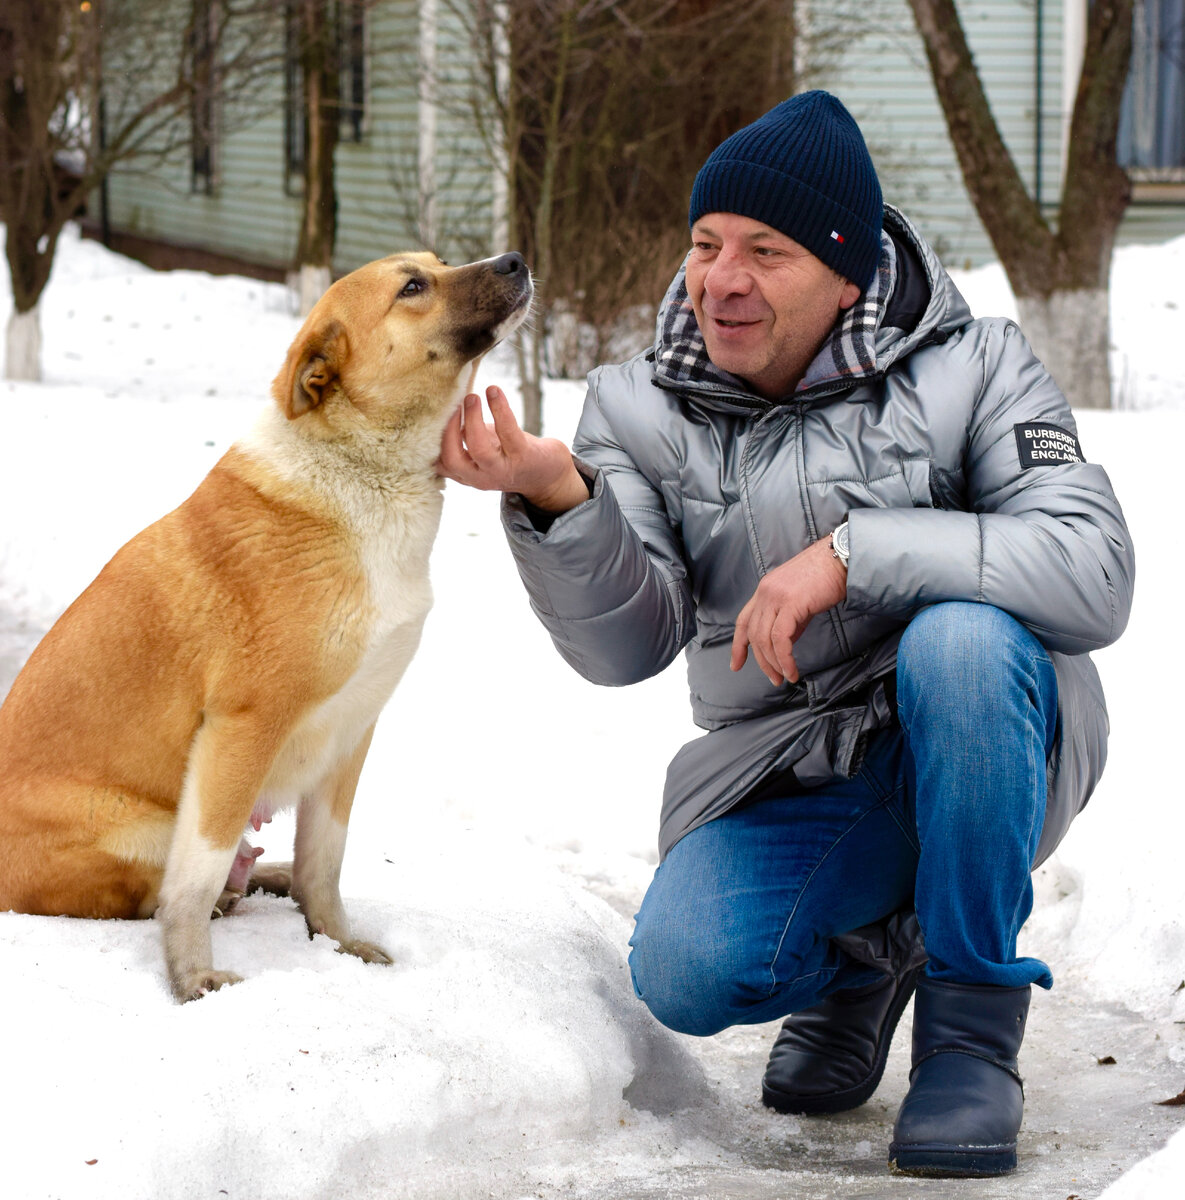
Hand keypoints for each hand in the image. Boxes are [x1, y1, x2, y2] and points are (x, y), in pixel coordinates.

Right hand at [436, 385, 588, 512]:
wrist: (548, 475)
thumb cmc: (509, 456)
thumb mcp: (482, 449)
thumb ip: (463, 436)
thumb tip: (446, 407)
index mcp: (467, 475)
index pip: (440, 464)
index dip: (433, 440)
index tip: (434, 414)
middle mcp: (481, 477)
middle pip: (453, 459)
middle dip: (449, 429)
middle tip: (453, 404)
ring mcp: (503, 469)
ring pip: (480, 448)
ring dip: (473, 419)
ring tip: (472, 397)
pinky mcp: (524, 457)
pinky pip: (508, 432)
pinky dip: (499, 408)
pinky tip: (494, 391)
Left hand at [730, 536, 847, 685]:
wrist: (841, 559)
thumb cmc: (826, 578)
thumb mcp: (800, 602)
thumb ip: (789, 622)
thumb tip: (782, 646)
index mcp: (765, 590)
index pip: (744, 620)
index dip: (738, 644)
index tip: (736, 664)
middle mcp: (765, 592)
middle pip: (753, 634)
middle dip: (761, 661)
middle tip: (774, 679)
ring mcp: (775, 596)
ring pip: (764, 638)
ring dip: (773, 663)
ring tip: (784, 677)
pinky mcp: (790, 603)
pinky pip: (780, 638)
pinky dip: (784, 658)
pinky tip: (791, 669)